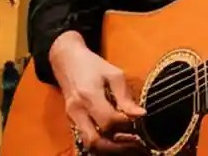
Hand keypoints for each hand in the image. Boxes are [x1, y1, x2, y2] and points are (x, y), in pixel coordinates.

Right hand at [49, 31, 146, 152]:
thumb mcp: (114, 74)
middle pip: (95, 140)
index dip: (126, 124)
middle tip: (136, 143)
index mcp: (89, 96)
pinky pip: (86, 137)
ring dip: (109, 148)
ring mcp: (72, 117)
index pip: (108, 121)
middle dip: (117, 146)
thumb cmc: (93, 65)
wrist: (66, 60)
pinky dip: (102, 142)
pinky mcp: (72, 120)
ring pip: (89, 143)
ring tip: (128, 144)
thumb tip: (141, 115)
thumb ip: (125, 96)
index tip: (139, 120)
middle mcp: (77, 110)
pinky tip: (116, 139)